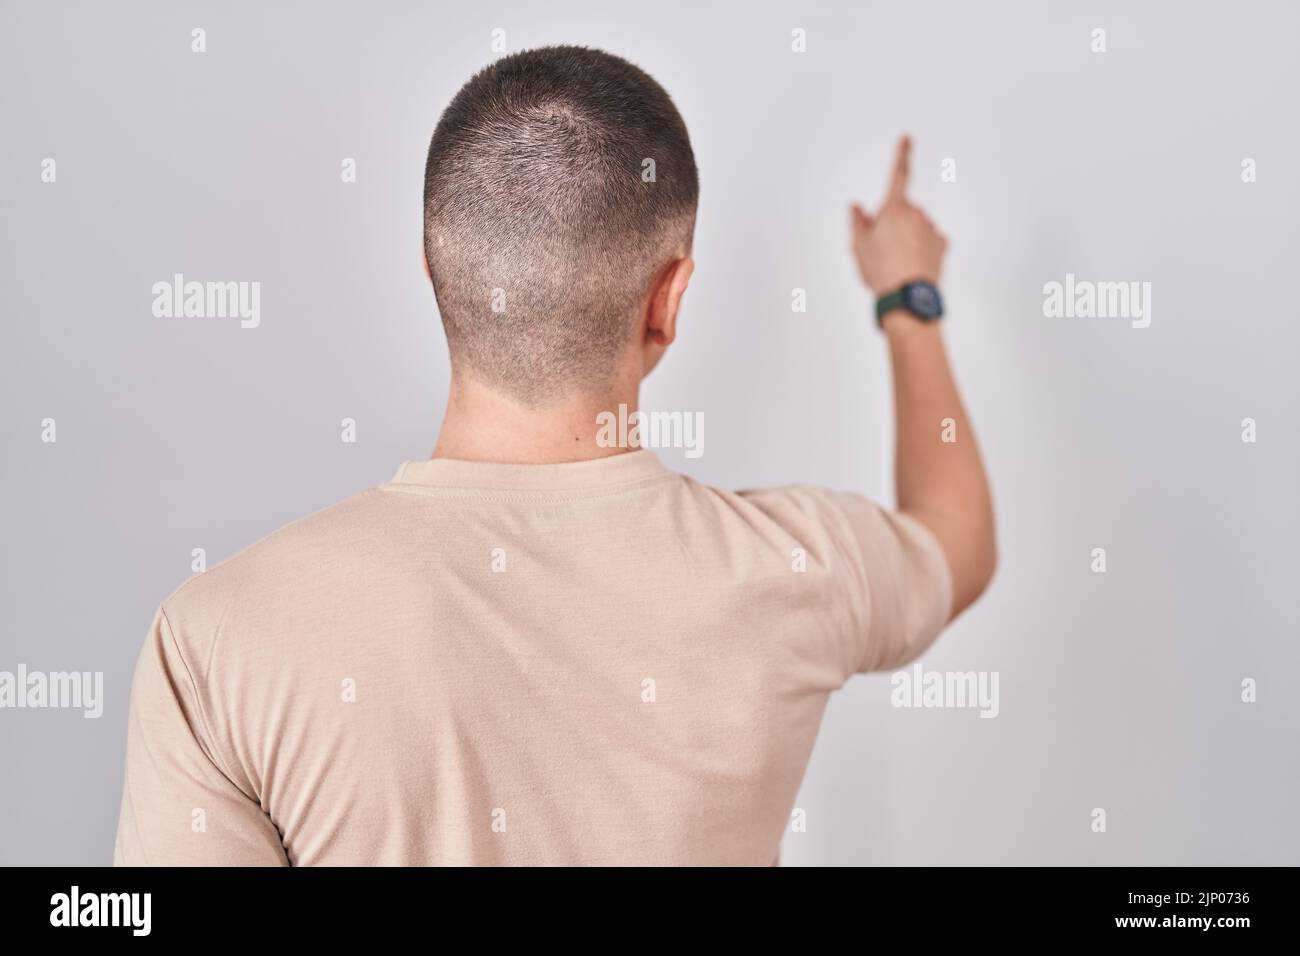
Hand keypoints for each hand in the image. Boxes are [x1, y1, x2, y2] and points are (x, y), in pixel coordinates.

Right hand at [849, 135, 947, 294]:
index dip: (901, 154)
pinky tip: (911, 266)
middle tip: (881, 249)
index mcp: (894, 208)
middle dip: (892, 223)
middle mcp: (917, 213)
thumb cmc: (880, 270)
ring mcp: (932, 228)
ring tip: (896, 262)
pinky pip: (928, 240)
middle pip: (901, 210)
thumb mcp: (858, 246)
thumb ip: (858, 221)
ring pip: (915, 226)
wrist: (907, 298)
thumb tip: (856, 206)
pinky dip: (920, 249)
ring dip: (906, 237)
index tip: (906, 138)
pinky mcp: (942, 243)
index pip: (898, 174)